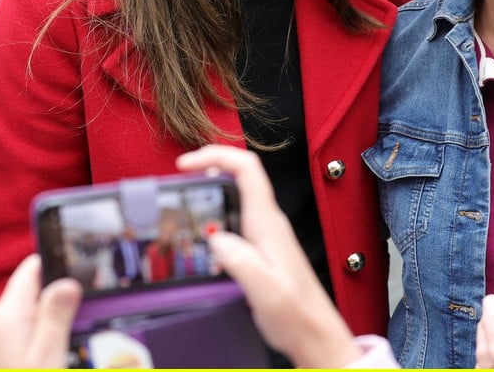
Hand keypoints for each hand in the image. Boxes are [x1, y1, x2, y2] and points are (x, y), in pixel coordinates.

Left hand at [0, 253, 81, 367]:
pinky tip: (67, 337)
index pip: (31, 267)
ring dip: (59, 308)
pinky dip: (52, 323)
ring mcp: (5, 331)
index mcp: (8, 313)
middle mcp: (2, 318)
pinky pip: (34, 321)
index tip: (83, 268)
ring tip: (84, 319)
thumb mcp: (47, 353)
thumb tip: (67, 282)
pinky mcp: (11, 344)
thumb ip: (56, 316)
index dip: (58, 263)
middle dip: (63, 289)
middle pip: (36, 285)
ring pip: (37, 304)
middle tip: (92, 298)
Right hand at [176, 145, 362, 367]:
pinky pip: (235, 217)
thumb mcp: (266, 291)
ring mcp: (266, 233)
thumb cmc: (297, 316)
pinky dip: (214, 215)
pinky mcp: (261, 247)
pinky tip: (200, 235)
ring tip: (181, 205)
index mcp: (267, 223)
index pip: (246, 169)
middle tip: (176, 183)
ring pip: (235, 195)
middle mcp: (268, 221)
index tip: (185, 164)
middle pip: (238, 175)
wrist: (316, 337)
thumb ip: (240, 262)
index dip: (214, 156)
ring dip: (208, 191)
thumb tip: (215, 238)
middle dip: (206, 169)